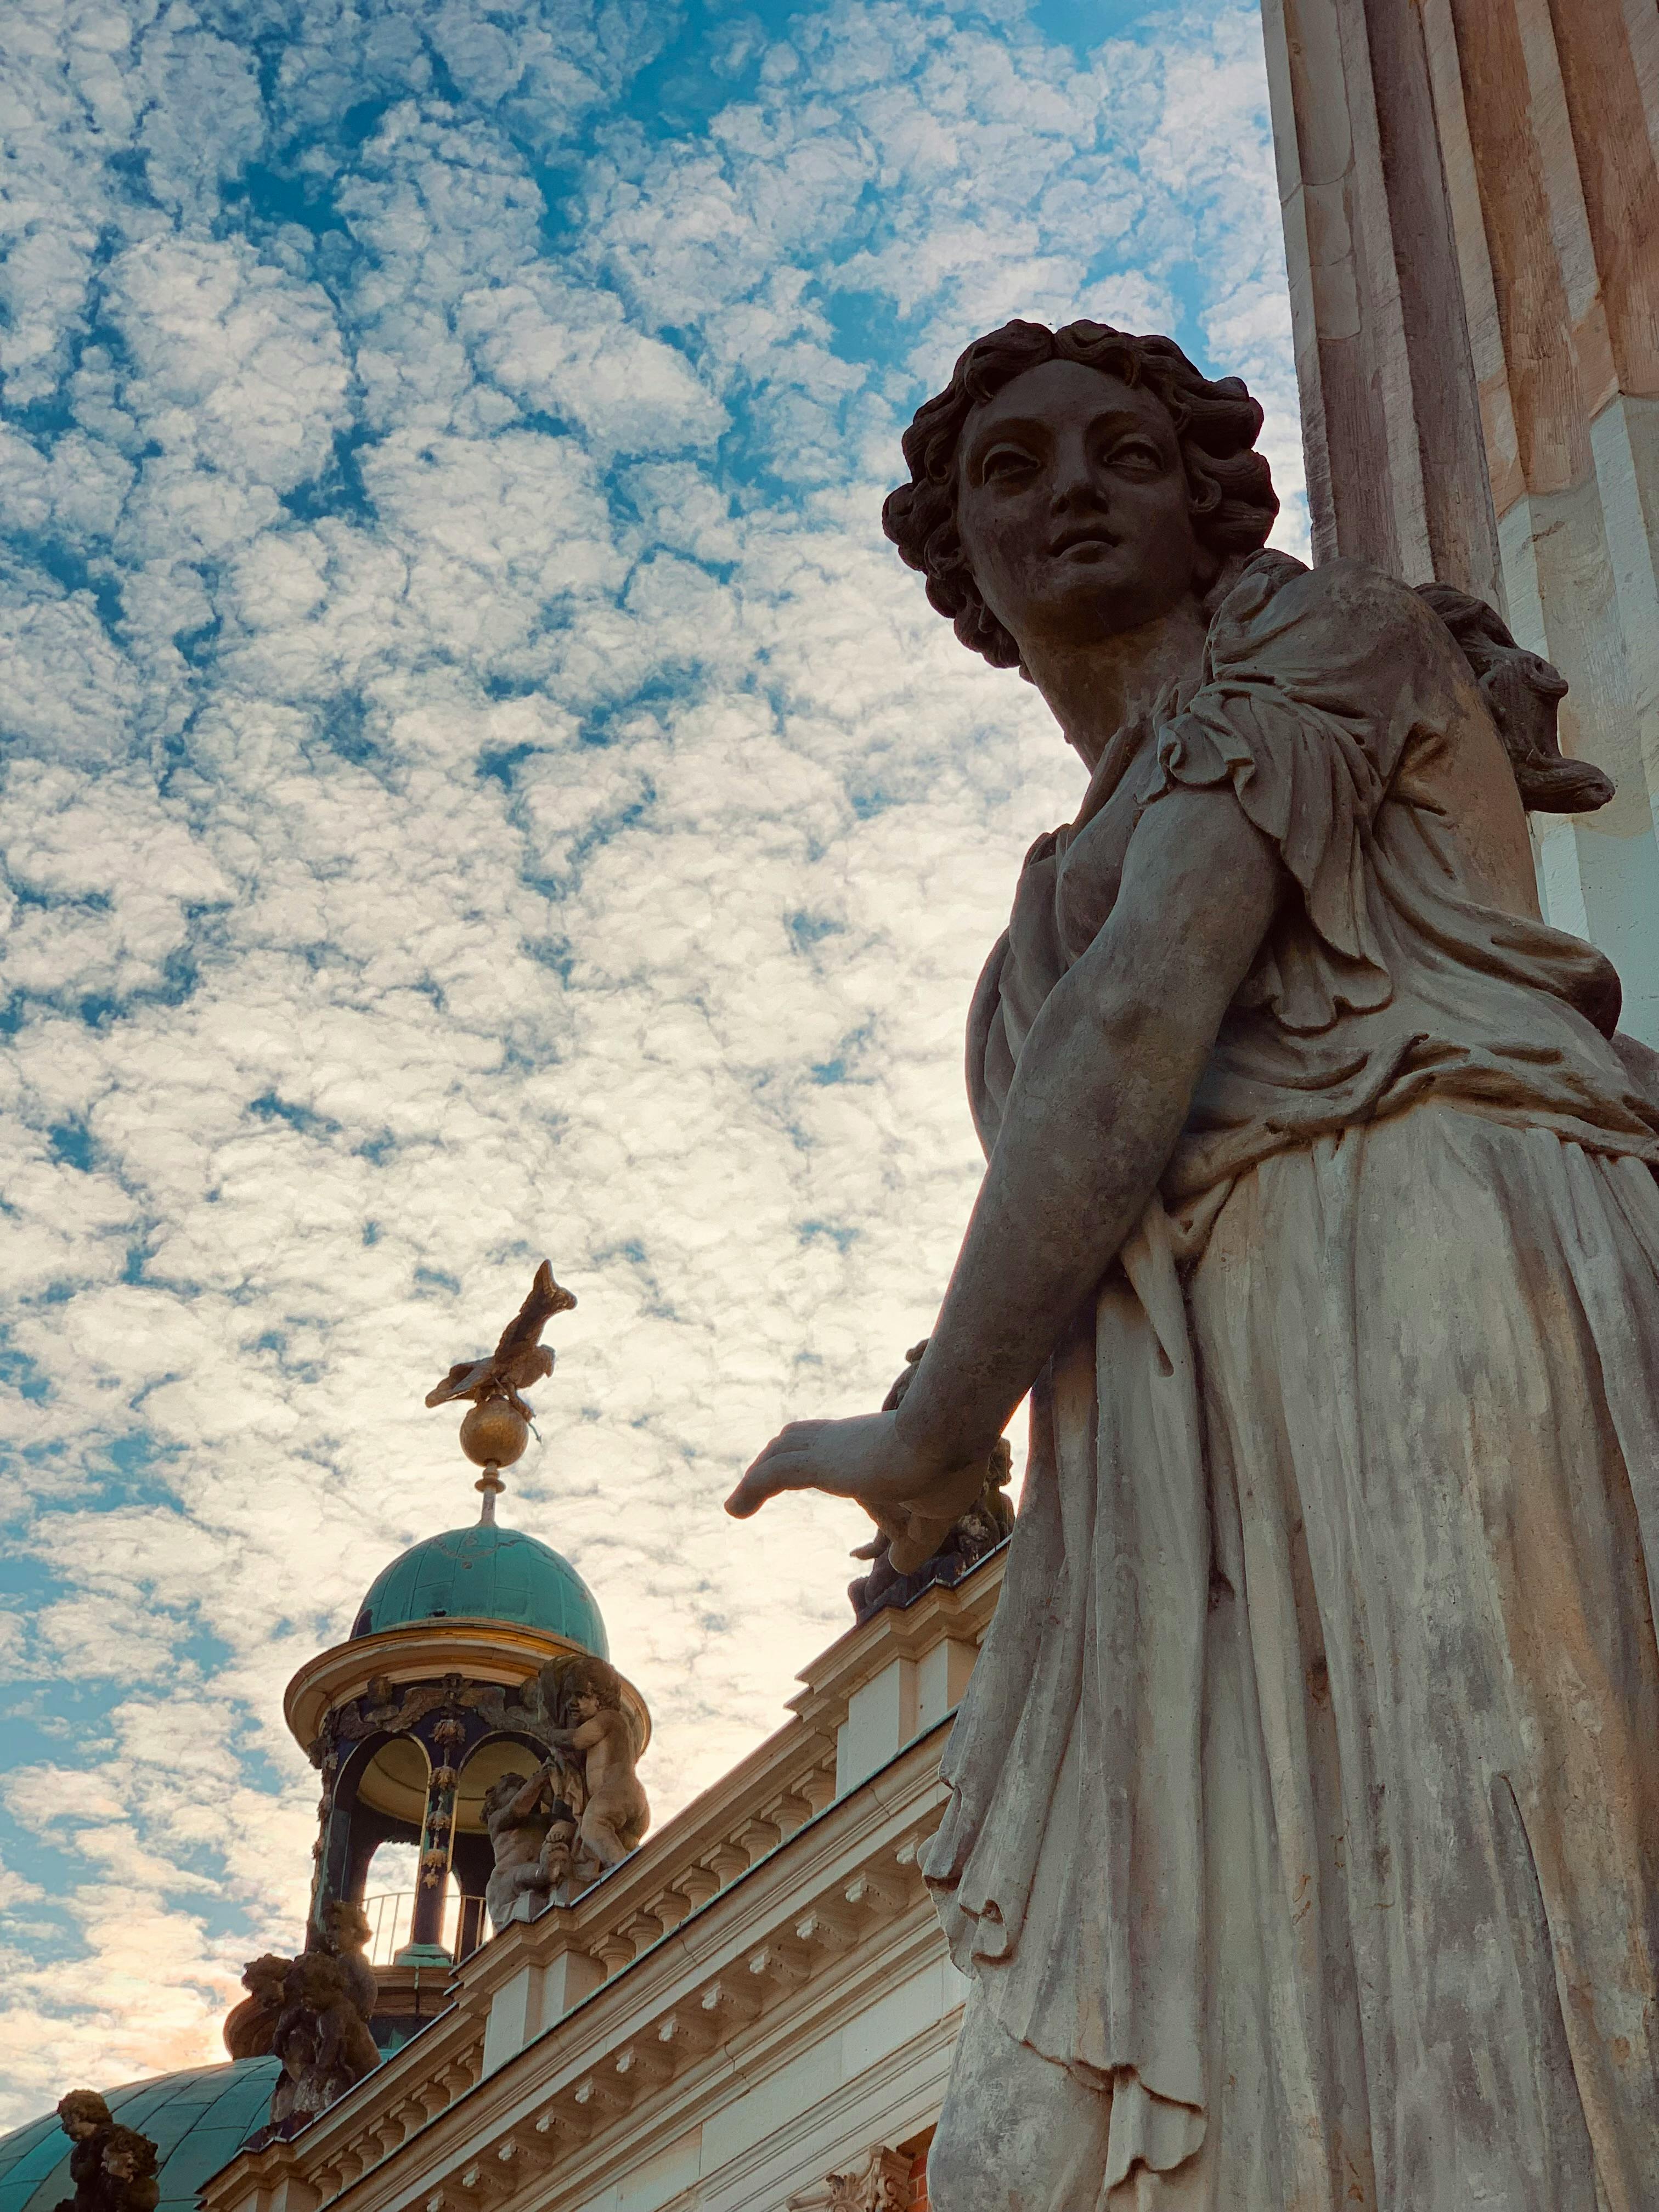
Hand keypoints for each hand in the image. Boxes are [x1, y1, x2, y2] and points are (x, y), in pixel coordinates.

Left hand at [726, 1408, 984, 1564]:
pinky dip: (750, 1488)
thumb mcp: (932, 1514)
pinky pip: (773, 1473)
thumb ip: (914, 1542)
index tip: (813, 1487)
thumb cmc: (948, 1468)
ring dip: (757, 1477)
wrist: (949, 1435)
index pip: (836, 1445)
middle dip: (778, 1460)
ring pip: (781, 1453)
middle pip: (799, 1439)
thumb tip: (899, 1567)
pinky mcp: (821, 1462)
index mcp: (873, 1445)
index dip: (824, 1465)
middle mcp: (847, 1439)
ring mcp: (831, 1448)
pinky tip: (734, 1511)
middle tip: (760, 1484)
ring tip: (738, 1505)